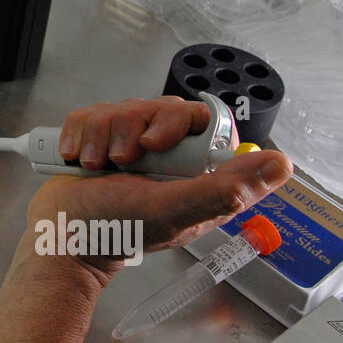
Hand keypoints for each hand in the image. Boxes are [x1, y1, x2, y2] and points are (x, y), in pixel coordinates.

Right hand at [24, 96, 292, 283]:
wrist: (59, 235)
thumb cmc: (117, 230)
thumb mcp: (173, 211)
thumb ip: (224, 189)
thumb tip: (282, 166)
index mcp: (192, 169)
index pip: (201, 117)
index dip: (177, 121)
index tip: (156, 143)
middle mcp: (163, 153)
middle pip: (157, 106)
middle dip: (129, 130)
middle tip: (121, 162)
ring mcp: (127, 142)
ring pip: (120, 107)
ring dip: (99, 138)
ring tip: (95, 169)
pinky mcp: (94, 138)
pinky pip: (88, 113)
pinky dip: (77, 136)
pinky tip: (77, 161)